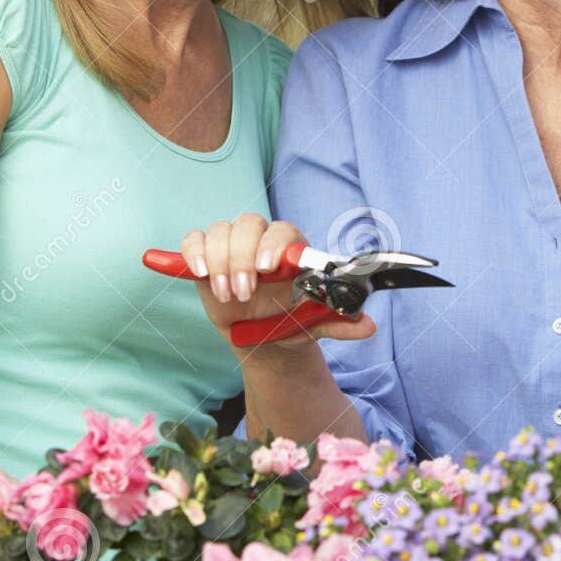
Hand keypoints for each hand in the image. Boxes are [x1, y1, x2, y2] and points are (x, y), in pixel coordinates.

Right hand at [179, 214, 375, 352]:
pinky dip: (192, 253)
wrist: (264, 336)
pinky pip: (194, 240)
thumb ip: (340, 322)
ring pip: (220, 232)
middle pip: (247, 225)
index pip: (281, 231)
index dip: (272, 245)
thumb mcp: (315, 324)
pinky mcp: (206, 257)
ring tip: (228, 297)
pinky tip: (201, 274)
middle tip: (244, 293)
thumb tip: (368, 326)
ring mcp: (232, 246)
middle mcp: (261, 241)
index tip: (267, 269)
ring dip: (219, 262)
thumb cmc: (292, 321)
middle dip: (242, 258)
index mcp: (291, 249)